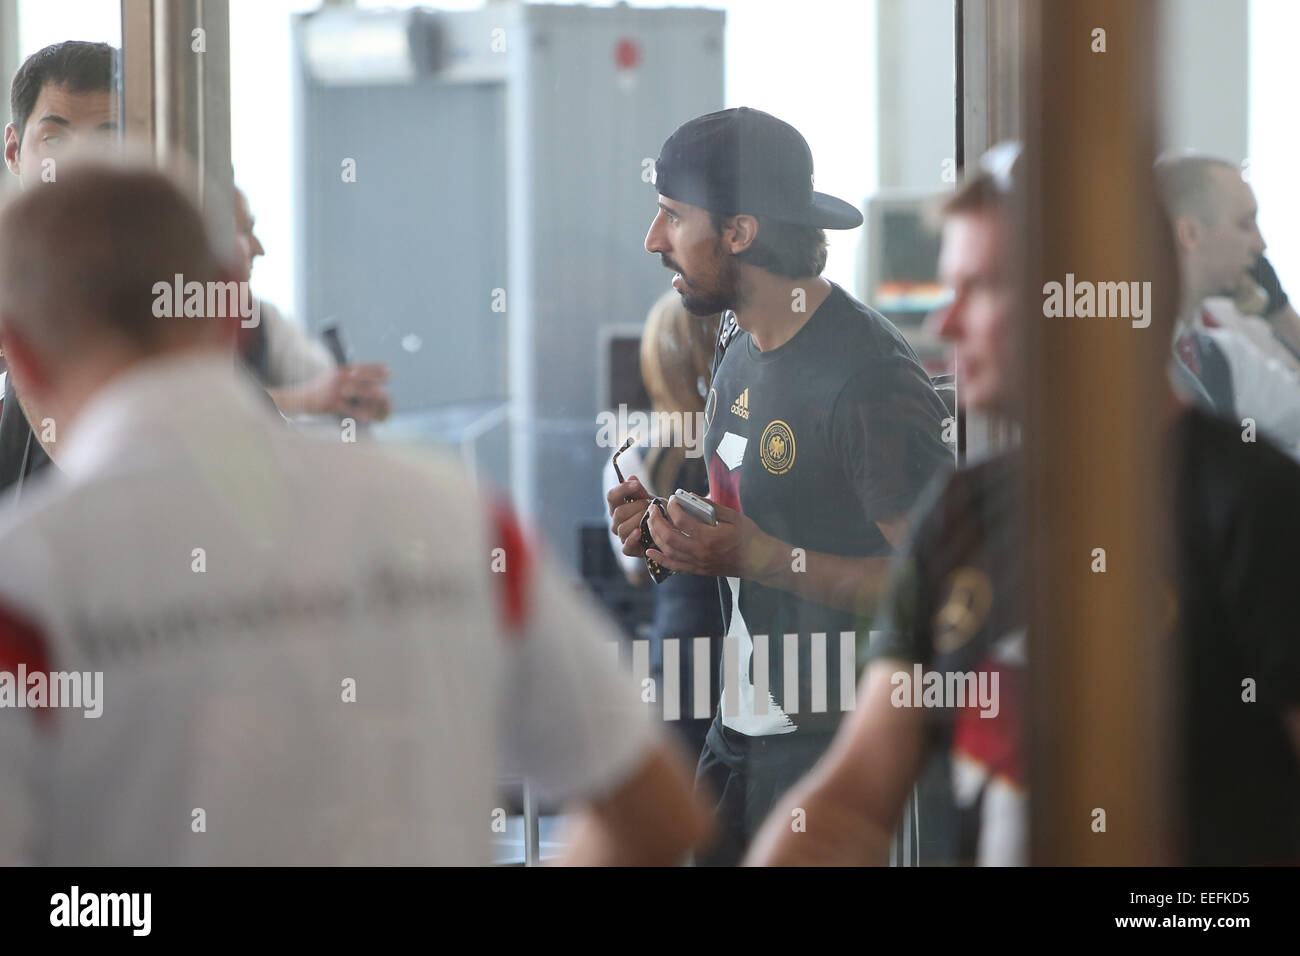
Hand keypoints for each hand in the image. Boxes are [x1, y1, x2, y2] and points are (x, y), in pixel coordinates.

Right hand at [311, 363, 391, 420]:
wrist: (300, 397)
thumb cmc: (318, 389)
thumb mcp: (331, 377)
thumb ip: (345, 376)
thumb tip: (360, 376)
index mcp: (339, 371)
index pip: (360, 367)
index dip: (375, 367)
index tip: (388, 368)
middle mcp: (338, 378)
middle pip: (362, 377)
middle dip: (377, 378)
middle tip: (390, 379)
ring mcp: (335, 390)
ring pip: (358, 391)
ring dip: (372, 394)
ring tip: (384, 396)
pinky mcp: (331, 402)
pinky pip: (348, 408)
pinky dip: (359, 412)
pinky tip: (368, 416)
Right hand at [606, 476, 650, 557]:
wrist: (668, 531)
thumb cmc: (656, 513)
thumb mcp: (650, 499)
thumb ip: (640, 491)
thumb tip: (631, 477)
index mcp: (618, 506)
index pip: (611, 496)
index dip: (622, 489)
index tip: (636, 484)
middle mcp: (616, 521)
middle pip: (619, 512)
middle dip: (638, 507)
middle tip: (651, 506)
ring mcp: (621, 536)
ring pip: (623, 527)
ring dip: (640, 521)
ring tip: (652, 519)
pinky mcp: (628, 549)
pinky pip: (626, 546)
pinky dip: (632, 539)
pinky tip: (640, 532)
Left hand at [645, 495, 781, 580]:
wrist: (759, 561)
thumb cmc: (749, 537)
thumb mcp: (733, 516)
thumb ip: (711, 506)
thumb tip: (690, 496)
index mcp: (710, 537)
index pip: (682, 520)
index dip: (673, 508)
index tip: (672, 499)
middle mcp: (701, 552)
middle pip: (669, 536)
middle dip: (657, 520)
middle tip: (653, 508)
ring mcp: (698, 563)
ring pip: (668, 551)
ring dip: (655, 535)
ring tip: (651, 522)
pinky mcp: (698, 570)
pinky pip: (674, 566)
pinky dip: (660, 559)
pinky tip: (651, 551)